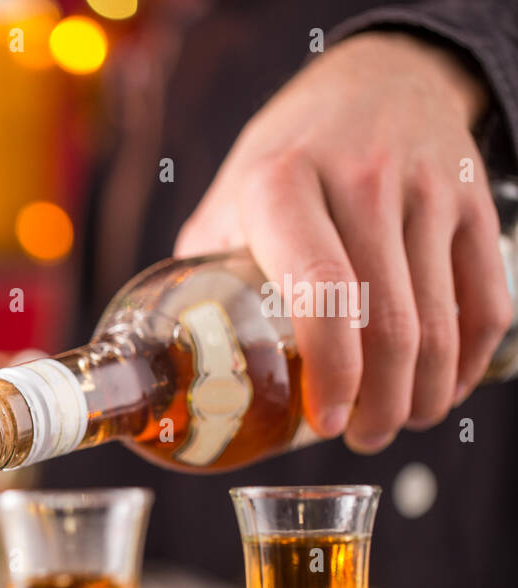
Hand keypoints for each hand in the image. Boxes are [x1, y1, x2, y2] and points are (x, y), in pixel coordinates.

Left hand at [175, 32, 512, 451]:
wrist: (373, 80)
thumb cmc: (285, 156)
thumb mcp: (227, 199)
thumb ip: (202, 273)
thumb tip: (172, 364)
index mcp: (281, 187)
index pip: (322, 292)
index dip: (332, 370)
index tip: (324, 421)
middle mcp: (361, 183)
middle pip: (390, 324)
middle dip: (379, 403)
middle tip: (358, 437)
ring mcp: (427, 190)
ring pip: (441, 322)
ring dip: (423, 394)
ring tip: (395, 422)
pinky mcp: (474, 202)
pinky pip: (487, 299)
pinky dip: (467, 359)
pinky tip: (442, 387)